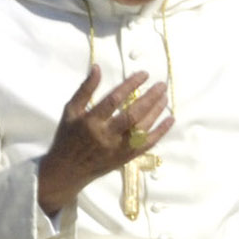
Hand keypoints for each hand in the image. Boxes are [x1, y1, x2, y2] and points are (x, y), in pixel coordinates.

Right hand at [35, 64, 170, 218]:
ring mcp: (118, 148)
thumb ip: (85, 90)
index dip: (130, 85)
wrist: (68, 170)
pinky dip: (160, 132)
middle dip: (150, 98)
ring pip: (142, 129)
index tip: (144, 74)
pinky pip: (147, 145)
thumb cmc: (68, 136)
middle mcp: (106, 135)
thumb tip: (97, 68)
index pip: (114, 100)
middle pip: (133, 114)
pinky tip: (169, 119)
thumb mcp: (71, 111)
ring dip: (156, 112)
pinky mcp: (126, 158)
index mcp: (91, 121)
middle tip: (162, 85)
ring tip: (164, 97)